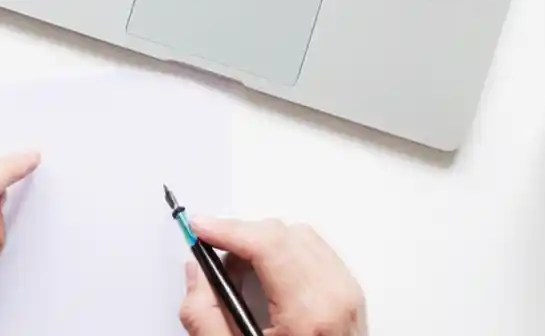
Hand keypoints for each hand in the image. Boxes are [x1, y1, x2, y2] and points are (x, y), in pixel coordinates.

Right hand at [179, 218, 366, 335]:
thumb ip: (205, 317)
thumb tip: (196, 275)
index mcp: (311, 312)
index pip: (267, 244)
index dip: (227, 229)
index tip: (199, 228)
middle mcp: (336, 296)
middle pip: (282, 234)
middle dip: (241, 237)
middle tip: (213, 258)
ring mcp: (348, 294)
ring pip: (300, 237)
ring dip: (264, 245)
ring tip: (239, 273)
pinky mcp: (349, 295)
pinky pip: (315, 251)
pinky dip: (285, 254)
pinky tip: (266, 277)